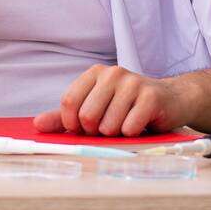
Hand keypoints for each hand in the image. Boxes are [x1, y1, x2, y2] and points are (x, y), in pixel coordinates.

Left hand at [33, 65, 200, 136]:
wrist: (172, 100)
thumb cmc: (129, 106)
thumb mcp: (96, 108)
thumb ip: (66, 116)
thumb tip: (38, 124)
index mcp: (95, 74)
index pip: (68, 102)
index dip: (73, 123)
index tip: (83, 129)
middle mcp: (113, 74)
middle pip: (87, 115)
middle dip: (95, 131)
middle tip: (109, 127)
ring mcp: (133, 83)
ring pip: (108, 125)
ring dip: (116, 134)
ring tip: (126, 124)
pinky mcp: (151, 97)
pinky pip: (129, 128)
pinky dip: (132, 135)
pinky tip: (140, 125)